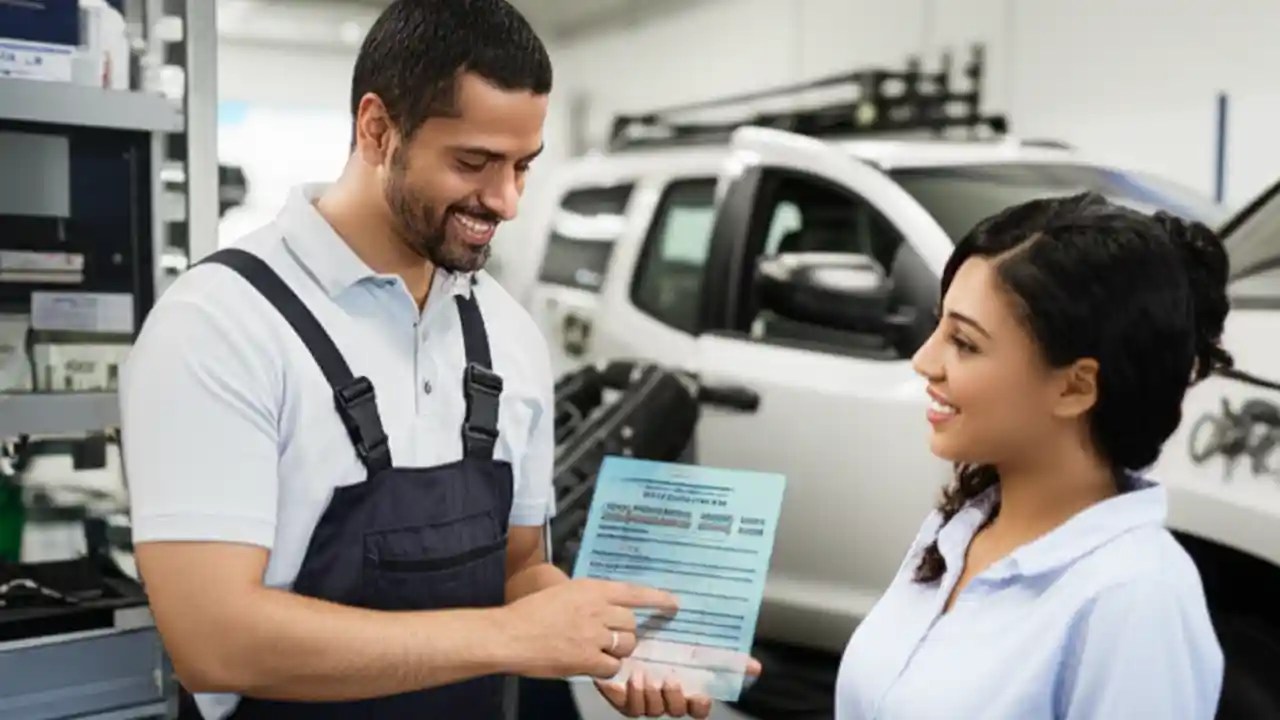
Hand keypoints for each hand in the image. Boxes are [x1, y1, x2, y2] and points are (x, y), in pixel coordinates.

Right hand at [500, 578, 677, 679]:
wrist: (509, 635)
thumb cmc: (529, 612)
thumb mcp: (561, 592)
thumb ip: (586, 598)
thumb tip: (603, 606)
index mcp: (591, 589)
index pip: (634, 592)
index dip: (657, 599)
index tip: (673, 604)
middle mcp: (598, 609)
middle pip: (631, 624)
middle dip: (625, 633)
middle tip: (610, 638)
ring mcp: (594, 635)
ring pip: (626, 645)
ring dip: (617, 651)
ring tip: (598, 651)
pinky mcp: (587, 659)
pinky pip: (612, 667)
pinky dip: (606, 668)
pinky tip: (591, 665)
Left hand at [595, 657, 762, 717]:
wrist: (627, 634)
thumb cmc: (665, 642)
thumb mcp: (693, 645)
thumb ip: (724, 657)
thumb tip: (756, 667)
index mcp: (685, 689)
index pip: (698, 709)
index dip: (700, 706)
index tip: (701, 696)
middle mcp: (666, 698)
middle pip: (674, 710)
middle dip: (672, 698)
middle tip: (669, 679)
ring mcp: (645, 701)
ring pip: (650, 709)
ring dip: (647, 695)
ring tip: (643, 675)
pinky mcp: (624, 699)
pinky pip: (628, 706)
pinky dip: (629, 694)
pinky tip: (630, 677)